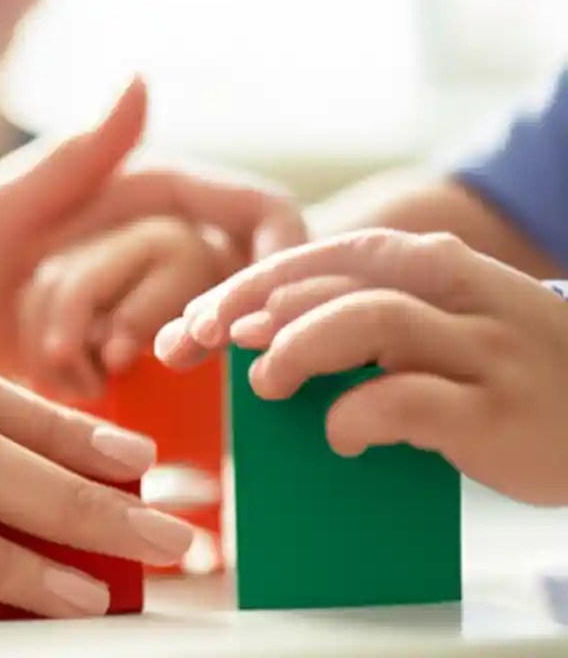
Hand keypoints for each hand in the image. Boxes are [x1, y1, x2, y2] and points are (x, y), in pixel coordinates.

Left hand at [0, 79, 304, 376]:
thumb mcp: (17, 200)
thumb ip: (81, 152)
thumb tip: (141, 78)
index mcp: (162, 195)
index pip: (260, 208)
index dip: (285, 244)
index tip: (271, 283)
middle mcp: (175, 250)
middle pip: (234, 278)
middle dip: (195, 315)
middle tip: (136, 348)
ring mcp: (163, 311)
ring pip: (198, 330)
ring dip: (140, 345)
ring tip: (88, 359)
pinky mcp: (143, 366)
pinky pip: (170, 381)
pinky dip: (127, 382)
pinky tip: (85, 384)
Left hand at [157, 228, 567, 505]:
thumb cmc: (496, 370)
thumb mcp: (427, 327)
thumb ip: (350, 321)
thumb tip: (250, 335)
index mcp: (428, 264)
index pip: (320, 256)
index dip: (246, 283)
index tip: (192, 319)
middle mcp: (455, 291)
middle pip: (334, 279)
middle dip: (249, 307)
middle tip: (197, 342)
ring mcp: (479, 348)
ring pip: (374, 320)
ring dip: (302, 345)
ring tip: (265, 380)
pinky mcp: (495, 412)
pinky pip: (411, 401)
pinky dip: (359, 414)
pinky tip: (338, 433)